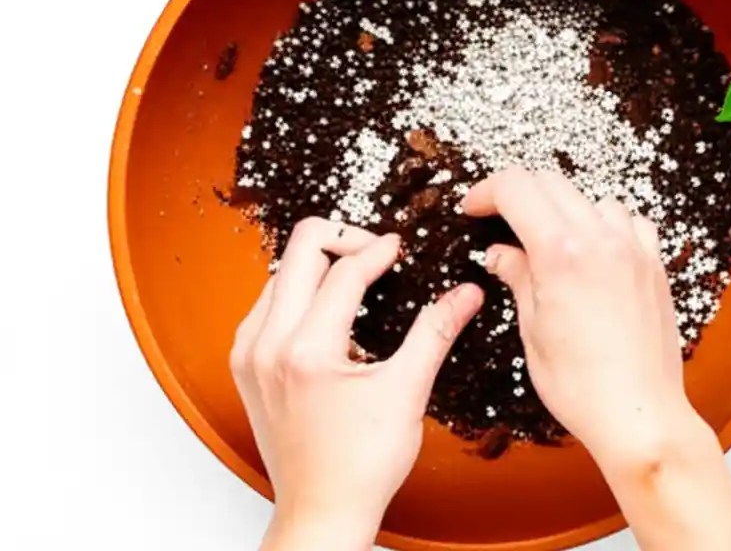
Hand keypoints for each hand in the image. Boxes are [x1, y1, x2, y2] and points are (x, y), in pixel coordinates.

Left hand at [230, 218, 482, 550]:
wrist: (323, 511)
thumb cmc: (360, 466)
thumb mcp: (407, 392)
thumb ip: (435, 332)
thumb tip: (465, 293)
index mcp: (306, 350)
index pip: (343, 271)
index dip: (378, 250)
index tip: (400, 247)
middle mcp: (266, 346)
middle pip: (297, 252)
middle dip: (342, 240)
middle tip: (376, 252)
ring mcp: (249, 355)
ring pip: (279, 275)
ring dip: (317, 267)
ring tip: (356, 280)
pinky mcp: (245, 366)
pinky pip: (266, 305)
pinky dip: (297, 294)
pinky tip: (327, 312)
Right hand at [463, 168, 730, 549]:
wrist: (638, 414)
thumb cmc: (582, 386)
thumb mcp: (533, 330)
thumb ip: (518, 278)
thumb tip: (500, 253)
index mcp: (562, 253)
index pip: (517, 188)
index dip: (487, 191)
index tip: (475, 208)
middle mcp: (601, 240)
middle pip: (552, 183)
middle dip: (519, 194)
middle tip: (500, 221)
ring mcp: (634, 249)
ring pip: (592, 199)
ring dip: (565, 209)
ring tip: (549, 243)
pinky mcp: (655, 265)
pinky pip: (631, 221)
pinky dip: (607, 224)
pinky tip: (595, 251)